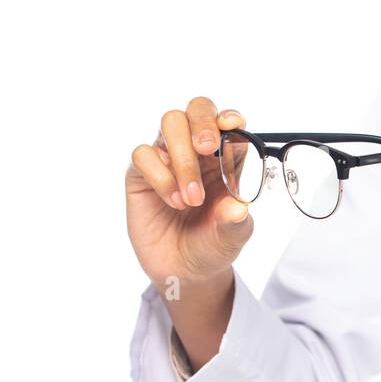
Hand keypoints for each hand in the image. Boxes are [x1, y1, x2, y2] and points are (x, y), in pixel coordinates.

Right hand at [126, 97, 253, 288]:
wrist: (185, 271)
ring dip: (182, 159)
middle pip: (196, 110)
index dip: (229, 118)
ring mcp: (168, 158)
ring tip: (192, 198)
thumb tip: (238, 207)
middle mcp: (198, 152)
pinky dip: (161, 177)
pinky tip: (174, 202)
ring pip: (170, 124)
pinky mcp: (142, 173)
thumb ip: (236, 221)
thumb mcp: (232, 237)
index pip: (227, 123)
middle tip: (206, 148)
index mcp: (227, 157)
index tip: (232, 125)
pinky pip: (144, 156)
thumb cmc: (213, 244)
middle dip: (202, 123)